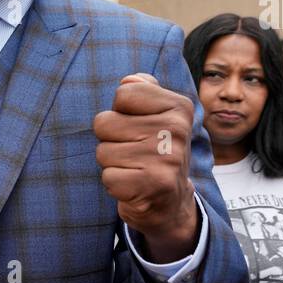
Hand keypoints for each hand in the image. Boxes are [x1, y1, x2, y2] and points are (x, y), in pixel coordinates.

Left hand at [94, 73, 198, 261]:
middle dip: (111, 139)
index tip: (139, 126)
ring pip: (103, 151)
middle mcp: (177, 130)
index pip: (123, 93)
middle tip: (134, 152)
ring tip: (135, 168)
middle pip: (105, 123)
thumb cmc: (154, 150)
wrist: (171, 202)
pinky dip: (115, 184)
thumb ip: (142, 90)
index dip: (121, 112)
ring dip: (112, 163)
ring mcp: (166, 158)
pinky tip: (134, 185)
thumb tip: (127, 80)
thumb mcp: (157, 114)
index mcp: (179, 107)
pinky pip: (107, 177)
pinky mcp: (152, 185)